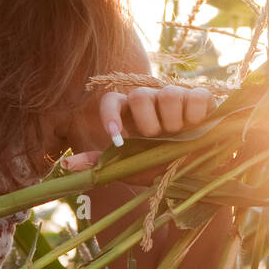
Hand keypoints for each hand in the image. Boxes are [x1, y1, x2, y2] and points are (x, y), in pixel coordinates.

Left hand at [61, 84, 215, 172]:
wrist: (198, 173)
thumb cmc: (160, 166)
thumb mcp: (129, 167)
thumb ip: (101, 163)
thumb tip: (67, 165)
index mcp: (130, 114)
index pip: (111, 100)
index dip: (110, 115)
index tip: (116, 137)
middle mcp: (151, 100)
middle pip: (140, 95)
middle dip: (149, 123)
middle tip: (159, 138)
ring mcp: (176, 96)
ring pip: (169, 95)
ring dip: (174, 121)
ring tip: (180, 135)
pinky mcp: (201, 98)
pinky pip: (196, 95)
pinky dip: (197, 113)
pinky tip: (198, 126)